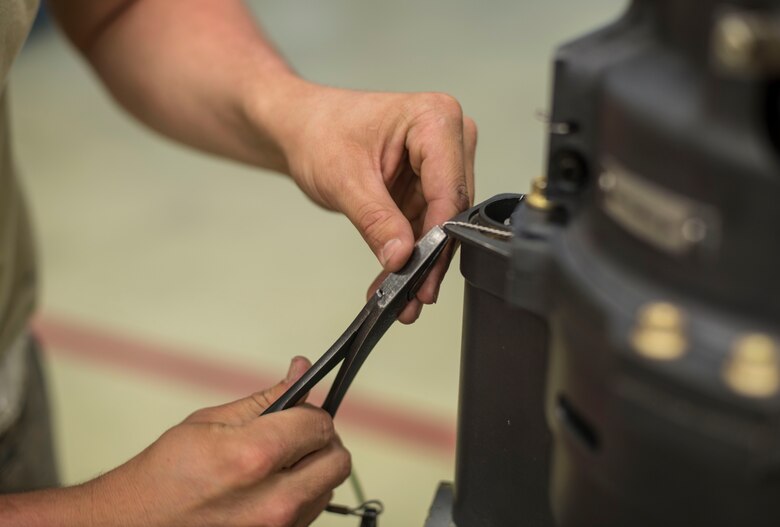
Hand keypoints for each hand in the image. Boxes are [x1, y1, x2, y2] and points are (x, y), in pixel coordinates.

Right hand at [86, 357, 349, 526]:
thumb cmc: (166, 475)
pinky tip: (269, 489)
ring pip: (328, 487)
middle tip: (293, 436)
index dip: (309, 413)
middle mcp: (274, 500)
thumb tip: (302, 369)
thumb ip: (267, 398)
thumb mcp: (211, 421)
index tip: (297, 412)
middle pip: (338, 461)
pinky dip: (302, 496)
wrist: (137, 526)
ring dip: (312, 471)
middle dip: (320, 442)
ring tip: (273, 466)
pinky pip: (312, 512)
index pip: (319, 424)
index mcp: (254, 457)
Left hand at [254, 82, 476, 322]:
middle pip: (451, 209)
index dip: (437, 234)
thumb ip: (377, 219)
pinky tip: (393, 281)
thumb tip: (402, 256)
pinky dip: (409, 254)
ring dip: (421, 262)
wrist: (301, 128)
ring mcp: (440, 163)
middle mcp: (448, 139)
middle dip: (430, 255)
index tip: (421, 270)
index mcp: (435, 119)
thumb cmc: (319, 130)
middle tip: (414, 294)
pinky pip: (425, 226)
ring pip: (441, 225)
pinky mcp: (428, 185)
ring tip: (401, 298)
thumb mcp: (344, 178)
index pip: (449, 188)